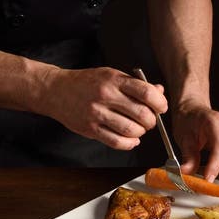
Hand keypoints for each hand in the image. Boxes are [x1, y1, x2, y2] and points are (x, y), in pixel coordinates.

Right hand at [47, 66, 167, 150]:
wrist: (57, 90)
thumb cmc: (87, 82)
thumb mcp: (111, 75)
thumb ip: (135, 85)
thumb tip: (159, 92)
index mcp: (114, 79)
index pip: (146, 92)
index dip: (160, 102)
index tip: (161, 107)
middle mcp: (106, 96)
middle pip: (141, 114)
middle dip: (152, 120)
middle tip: (150, 120)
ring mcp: (97, 113)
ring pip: (131, 130)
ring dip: (141, 133)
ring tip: (139, 128)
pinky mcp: (90, 129)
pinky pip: (117, 142)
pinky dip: (129, 143)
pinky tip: (131, 138)